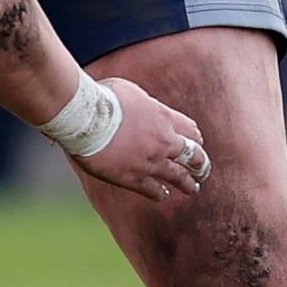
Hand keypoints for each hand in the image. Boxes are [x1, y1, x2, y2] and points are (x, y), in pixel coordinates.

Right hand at [76, 77, 209, 202]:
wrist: (84, 118)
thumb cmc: (102, 98)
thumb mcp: (131, 91)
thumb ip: (144, 104)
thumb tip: (146, 107)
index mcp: (164, 118)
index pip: (190, 131)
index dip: (194, 138)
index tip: (196, 142)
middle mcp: (163, 142)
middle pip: (193, 156)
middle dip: (200, 163)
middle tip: (202, 169)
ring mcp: (150, 162)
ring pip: (178, 177)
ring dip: (188, 183)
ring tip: (192, 188)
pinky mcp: (132, 178)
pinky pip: (153, 190)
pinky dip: (160, 193)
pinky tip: (163, 195)